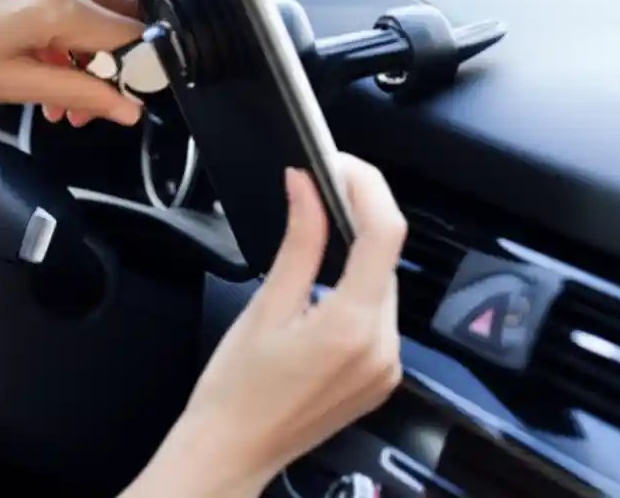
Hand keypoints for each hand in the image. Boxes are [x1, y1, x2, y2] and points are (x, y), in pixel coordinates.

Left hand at [0, 0, 145, 125]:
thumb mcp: (19, 88)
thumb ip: (83, 94)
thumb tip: (127, 108)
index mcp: (53, 0)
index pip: (127, 31)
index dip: (139, 69)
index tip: (137, 99)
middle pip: (116, 22)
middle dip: (114, 69)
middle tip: (101, 108)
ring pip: (93, 21)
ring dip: (89, 66)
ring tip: (67, 107)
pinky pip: (68, 14)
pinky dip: (68, 51)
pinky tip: (51, 83)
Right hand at [126, 154, 405, 496]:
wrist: (232, 452)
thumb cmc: (235, 391)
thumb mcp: (265, 305)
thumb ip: (298, 240)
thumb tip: (306, 186)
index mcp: (351, 326)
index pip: (385, 233)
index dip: (367, 187)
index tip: (340, 166)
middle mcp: (382, 347)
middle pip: (387, 257)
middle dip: (358, 219)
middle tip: (319, 190)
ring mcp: (387, 366)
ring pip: (385, 285)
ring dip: (358, 258)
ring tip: (317, 242)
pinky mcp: (383, 376)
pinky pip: (381, 317)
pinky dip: (359, 293)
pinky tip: (326, 294)